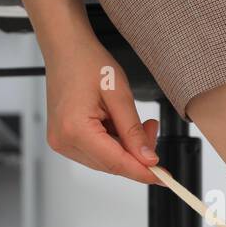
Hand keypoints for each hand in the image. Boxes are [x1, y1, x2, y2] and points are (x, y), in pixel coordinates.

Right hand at [44, 37, 160, 184]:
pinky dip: (114, 143)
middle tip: (152, 128)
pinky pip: (97, 151)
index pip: (116, 163)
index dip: (143, 172)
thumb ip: (134, 131)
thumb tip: (147, 158)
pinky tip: (120, 124)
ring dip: (126, 147)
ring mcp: (61, 141)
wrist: (66, 49)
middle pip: (112, 164)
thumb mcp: (119, 95)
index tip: (164, 178)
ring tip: (138, 122)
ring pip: (106, 160)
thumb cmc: (87, 62)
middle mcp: (63, 140)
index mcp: (75, 130)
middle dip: (137, 154)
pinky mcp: (64, 138)